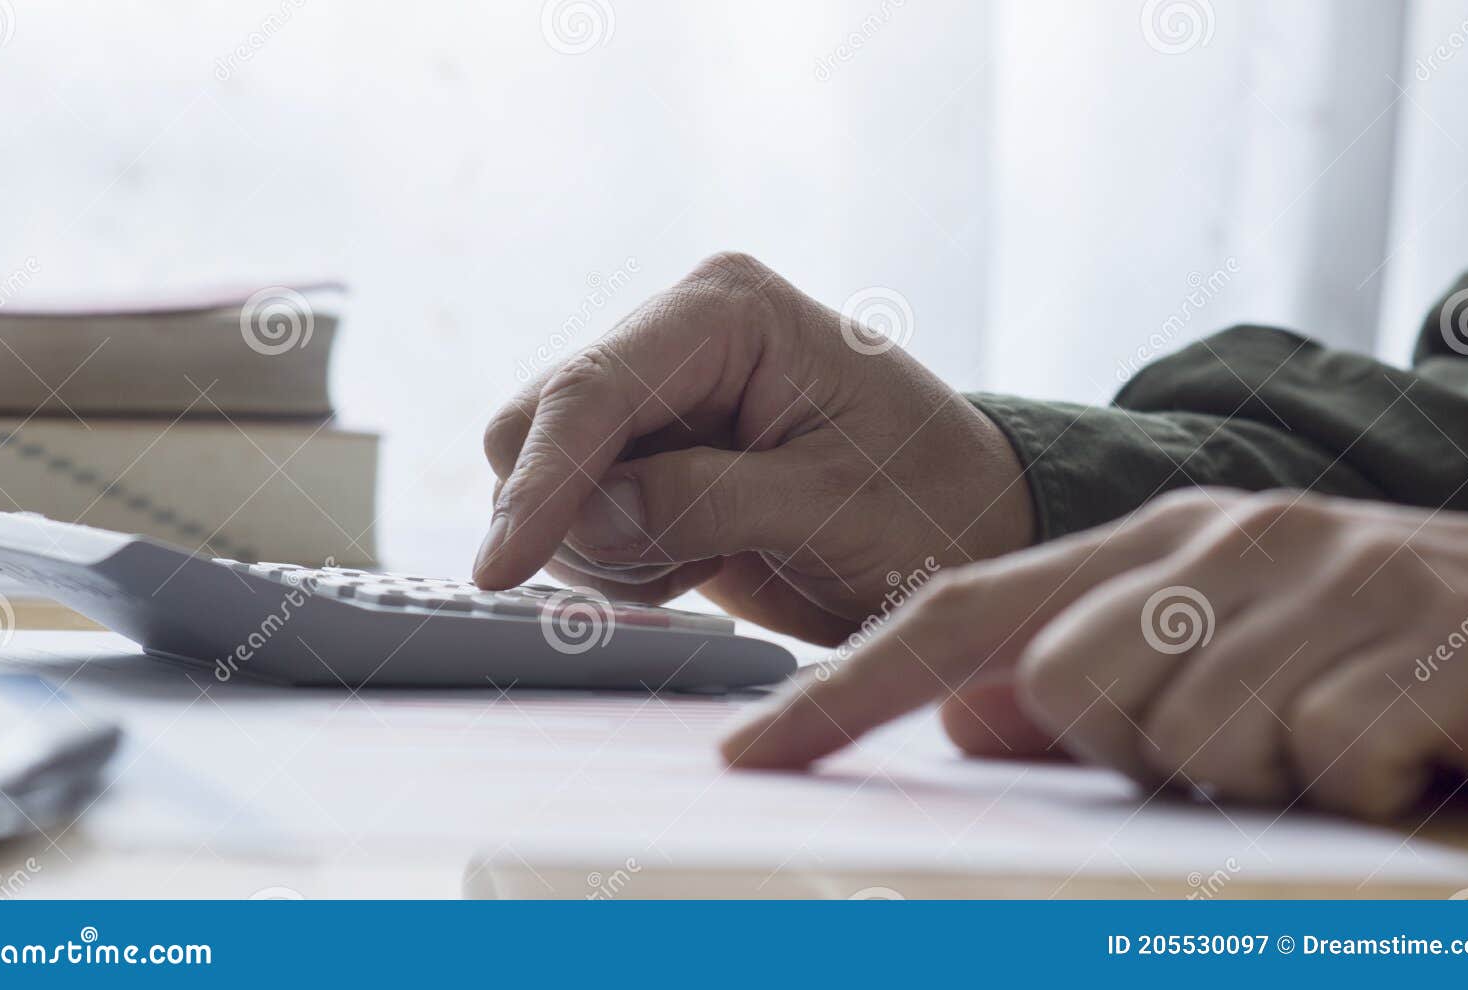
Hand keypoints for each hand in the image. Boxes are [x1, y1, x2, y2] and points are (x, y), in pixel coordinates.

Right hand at [476, 253, 1034, 642]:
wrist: (965, 533)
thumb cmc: (927, 502)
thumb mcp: (828, 505)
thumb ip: (699, 503)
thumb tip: (582, 516)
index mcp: (726, 312)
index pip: (591, 391)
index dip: (538, 481)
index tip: (501, 568)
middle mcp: (673, 341)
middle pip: (536, 426)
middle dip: (575, 515)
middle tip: (673, 567)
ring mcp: (654, 404)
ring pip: (545, 483)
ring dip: (608, 549)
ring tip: (717, 555)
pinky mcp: (648, 463)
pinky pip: (579, 523)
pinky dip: (622, 564)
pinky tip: (705, 560)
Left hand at [722, 489, 1467, 818]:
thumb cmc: (1382, 650)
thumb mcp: (1228, 651)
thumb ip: (1095, 680)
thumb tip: (966, 716)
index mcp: (1157, 540)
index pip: (961, 609)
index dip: (850, 685)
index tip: (751, 750)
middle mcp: (1222, 539)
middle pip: (1072, 687)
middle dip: (1144, 747)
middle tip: (1254, 737)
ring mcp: (1323, 579)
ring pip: (1191, 736)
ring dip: (1261, 772)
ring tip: (1338, 736)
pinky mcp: (1417, 639)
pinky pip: (1320, 759)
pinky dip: (1359, 780)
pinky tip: (1409, 745)